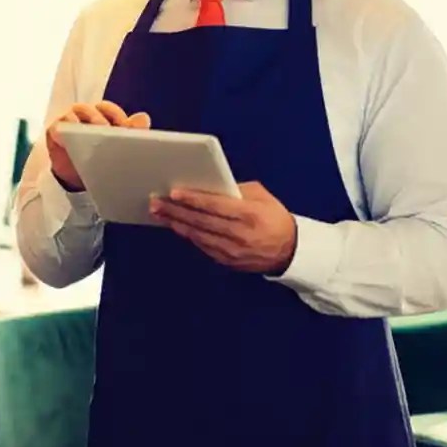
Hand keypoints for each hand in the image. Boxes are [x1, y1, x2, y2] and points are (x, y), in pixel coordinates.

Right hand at [46, 101, 150, 191]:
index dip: (117, 117)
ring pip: (77, 112)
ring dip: (85, 122)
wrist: (77, 179)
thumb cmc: (99, 160)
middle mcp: (87, 115)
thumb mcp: (118, 149)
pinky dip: (65, 128)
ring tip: (90, 134)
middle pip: (94, 109)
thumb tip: (143, 117)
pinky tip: (70, 138)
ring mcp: (70, 120)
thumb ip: (131, 134)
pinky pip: (58, 126)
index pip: (110, 110)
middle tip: (106, 131)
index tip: (123, 128)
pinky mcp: (55, 130)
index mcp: (104, 117)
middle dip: (101, 119)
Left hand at [148, 181, 296, 274]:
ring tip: (159, 213)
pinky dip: (187, 235)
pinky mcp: (227, 261)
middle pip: (200, 221)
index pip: (215, 205)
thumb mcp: (262, 197)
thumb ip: (237, 189)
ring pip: (197, 235)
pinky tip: (176, 226)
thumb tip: (211, 184)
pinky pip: (202, 246)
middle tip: (156, 202)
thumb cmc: (275, 218)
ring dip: (176, 224)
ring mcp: (232, 250)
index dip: (193, 199)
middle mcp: (239, 234)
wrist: (289, 251)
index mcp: (249, 215)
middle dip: (175, 211)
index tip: (174, 193)